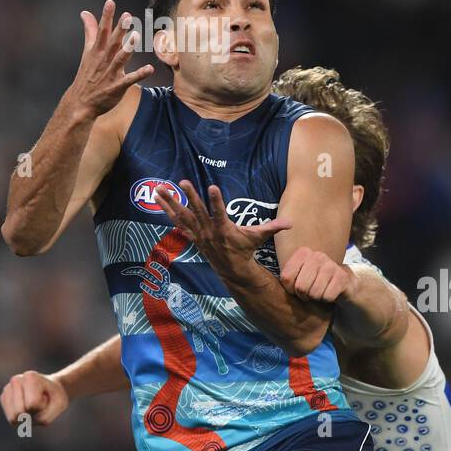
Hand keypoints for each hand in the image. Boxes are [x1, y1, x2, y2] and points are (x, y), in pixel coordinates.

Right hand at [0, 371, 69, 426]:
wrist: (51, 391)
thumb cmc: (56, 397)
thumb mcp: (60, 406)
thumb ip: (44, 417)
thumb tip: (22, 422)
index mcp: (30, 377)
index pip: (32, 404)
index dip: (42, 406)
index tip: (46, 397)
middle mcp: (16, 380)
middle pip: (20, 412)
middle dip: (32, 413)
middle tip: (39, 403)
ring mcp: (8, 388)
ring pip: (13, 418)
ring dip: (27, 416)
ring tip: (33, 405)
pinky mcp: (4, 398)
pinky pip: (11, 419)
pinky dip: (21, 419)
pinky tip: (26, 407)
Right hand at [66, 0, 153, 119]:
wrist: (81, 103)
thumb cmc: (87, 74)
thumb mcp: (87, 51)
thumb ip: (90, 31)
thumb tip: (85, 13)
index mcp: (96, 51)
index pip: (102, 31)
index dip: (106, 16)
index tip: (110, 2)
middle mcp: (103, 60)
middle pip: (112, 42)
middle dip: (119, 30)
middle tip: (127, 16)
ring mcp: (110, 74)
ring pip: (119, 59)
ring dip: (127, 49)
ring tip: (136, 36)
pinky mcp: (116, 87)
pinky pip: (129, 80)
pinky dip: (139, 75)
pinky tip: (150, 69)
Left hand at [156, 181, 292, 268]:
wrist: (232, 269)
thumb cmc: (245, 249)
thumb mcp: (258, 238)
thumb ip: (273, 227)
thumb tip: (291, 223)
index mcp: (225, 229)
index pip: (220, 213)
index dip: (217, 201)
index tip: (213, 188)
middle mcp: (209, 231)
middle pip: (198, 211)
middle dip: (190, 196)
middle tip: (183, 181)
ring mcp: (199, 234)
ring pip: (182, 215)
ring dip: (170, 202)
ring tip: (159, 189)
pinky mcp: (193, 235)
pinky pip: (177, 221)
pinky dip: (168, 211)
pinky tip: (159, 200)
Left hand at [280, 246, 354, 302]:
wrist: (342, 285)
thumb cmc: (314, 282)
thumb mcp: (297, 277)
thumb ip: (284, 277)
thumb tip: (263, 281)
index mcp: (302, 253)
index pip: (286, 278)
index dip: (290, 290)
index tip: (296, 288)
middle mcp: (317, 255)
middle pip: (300, 287)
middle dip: (304, 295)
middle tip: (310, 292)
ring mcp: (331, 265)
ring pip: (314, 293)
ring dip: (316, 298)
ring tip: (320, 291)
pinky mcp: (343, 276)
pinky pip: (327, 297)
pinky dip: (327, 300)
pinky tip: (330, 292)